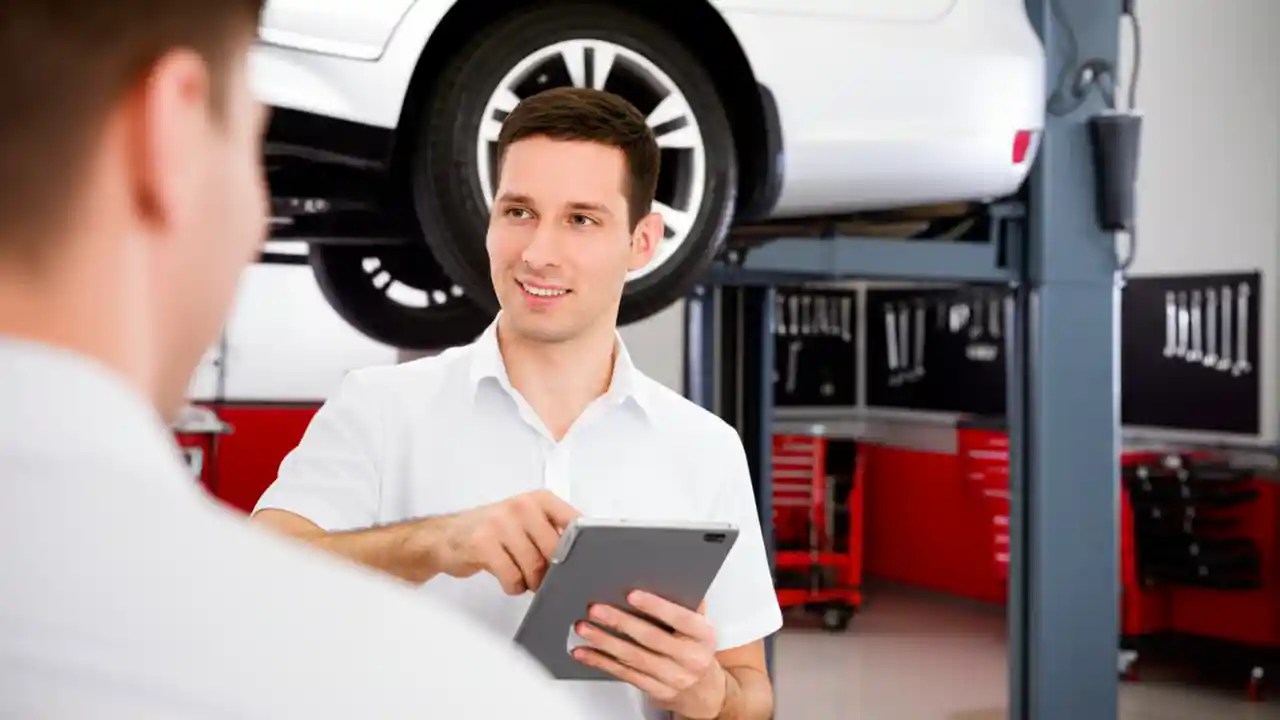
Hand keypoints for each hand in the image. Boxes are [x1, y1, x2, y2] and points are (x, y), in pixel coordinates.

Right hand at [433, 490, 579, 594]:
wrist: (446, 537)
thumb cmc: (492, 531)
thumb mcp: (526, 521)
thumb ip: (553, 531)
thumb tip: (583, 557)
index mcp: (539, 499)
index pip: (575, 522)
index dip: (580, 547)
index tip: (580, 562)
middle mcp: (522, 506)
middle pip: (555, 550)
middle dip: (551, 572)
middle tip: (542, 576)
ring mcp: (501, 523)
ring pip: (534, 567)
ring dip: (531, 581)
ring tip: (520, 574)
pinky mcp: (483, 544)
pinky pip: (512, 578)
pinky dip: (513, 586)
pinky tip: (505, 577)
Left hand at [572, 591, 726, 718]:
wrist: (702, 689)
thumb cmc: (695, 648)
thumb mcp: (699, 624)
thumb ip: (685, 603)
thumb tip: (659, 577)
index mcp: (703, 635)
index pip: (680, 618)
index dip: (655, 606)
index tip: (631, 594)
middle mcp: (690, 658)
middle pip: (650, 638)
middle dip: (620, 622)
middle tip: (596, 609)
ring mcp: (673, 677)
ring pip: (633, 658)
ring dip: (604, 641)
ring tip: (585, 627)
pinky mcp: (655, 690)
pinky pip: (624, 674)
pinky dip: (601, 661)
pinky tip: (585, 652)